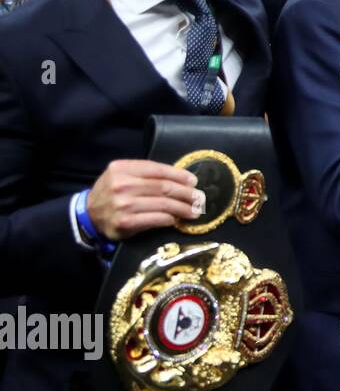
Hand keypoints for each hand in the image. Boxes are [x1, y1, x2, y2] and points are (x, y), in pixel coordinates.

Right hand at [86, 160, 203, 241]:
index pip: (157, 170)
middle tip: (199, 198)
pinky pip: (156, 219)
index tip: (193, 181)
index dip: (179, 175)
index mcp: (121, 169)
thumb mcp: (121, 175)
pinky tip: (176, 219)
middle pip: (163, 187)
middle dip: (186, 193)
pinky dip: (169, 219)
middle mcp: (122, 185)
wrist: (89, 215)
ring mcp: (123, 204)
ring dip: (183, 208)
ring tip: (194, 210)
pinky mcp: (125, 222)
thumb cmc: (111, 192)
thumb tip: (181, 179)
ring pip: (163, 204)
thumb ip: (145, 174)